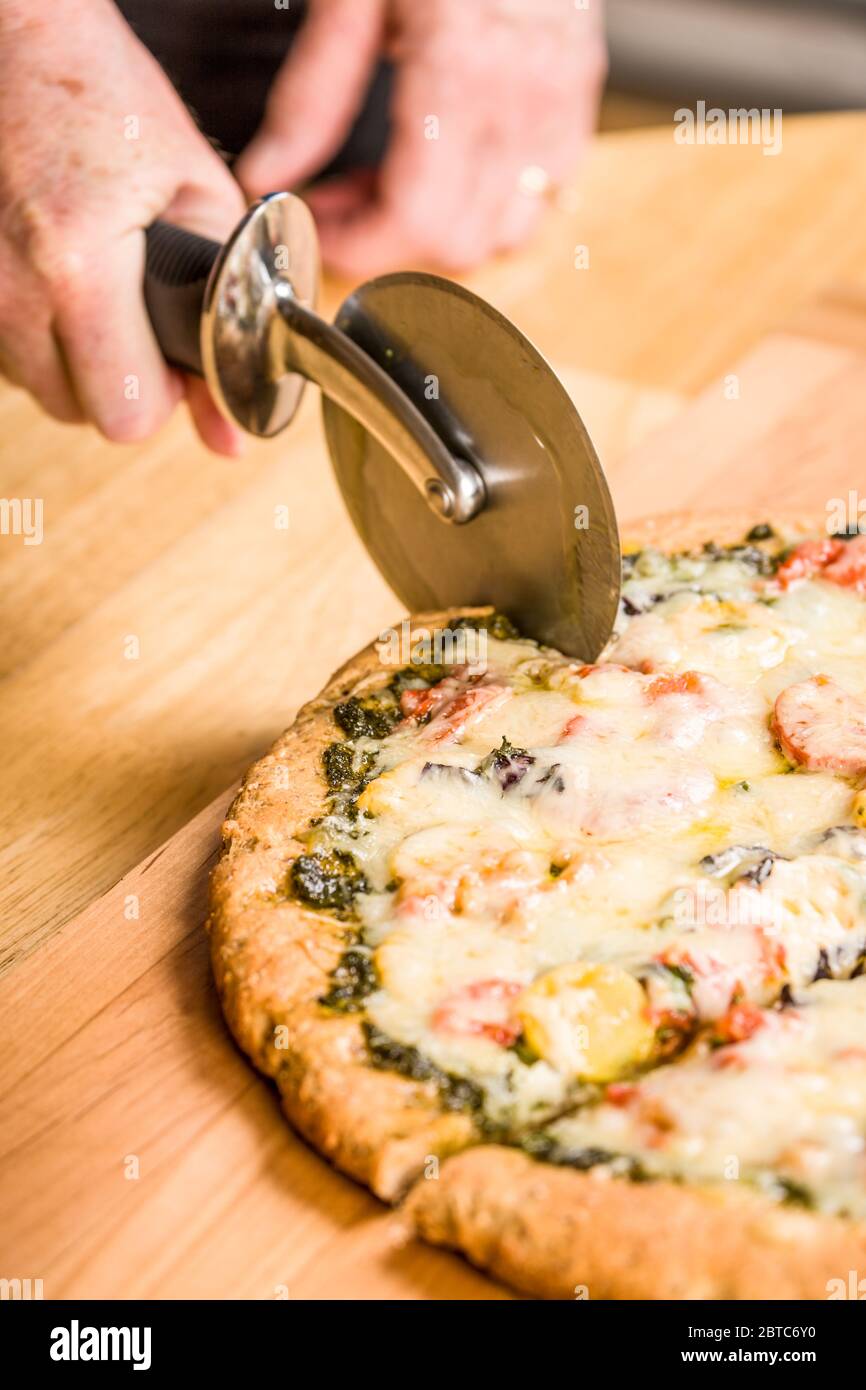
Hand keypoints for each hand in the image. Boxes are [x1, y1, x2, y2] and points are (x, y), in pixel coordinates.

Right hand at [0, 0, 246, 450]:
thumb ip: (226, 316)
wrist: (13, 34)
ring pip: (37, 388)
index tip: (172, 359)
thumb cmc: (104, 94)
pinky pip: (1, 352)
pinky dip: (34, 331)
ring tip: (95, 283)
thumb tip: (228, 437)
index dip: (161, 396)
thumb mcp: (196, 191)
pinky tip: (54, 277)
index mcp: (78, 263)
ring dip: (74, 358)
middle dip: (120, 380)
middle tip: (138, 318)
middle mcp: (7, 285)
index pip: (125, 415)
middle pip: (78, 413)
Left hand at [236, 0, 606, 276]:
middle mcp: (523, 100)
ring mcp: (559, 103)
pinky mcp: (577, 95)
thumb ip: (312, 95)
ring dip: (441, 228)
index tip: (314, 226)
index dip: (356, 247)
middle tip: (340, 197)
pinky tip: (450, 163)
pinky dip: (493, 201)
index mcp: (462, 73)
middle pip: (458, 243)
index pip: (415, 221)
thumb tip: (271, 172)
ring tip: (392, 180)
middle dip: (389, 241)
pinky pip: (545, 192)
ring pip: (506, 232)